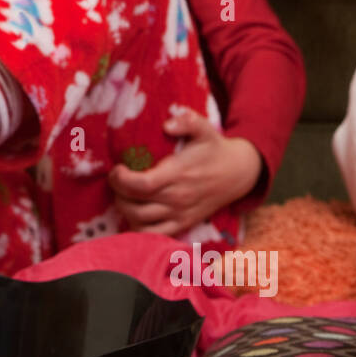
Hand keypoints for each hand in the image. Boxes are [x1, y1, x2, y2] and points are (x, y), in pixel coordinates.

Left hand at [107, 108, 262, 236]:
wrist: (238, 173)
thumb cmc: (214, 149)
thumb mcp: (204, 128)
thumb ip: (187, 122)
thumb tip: (167, 125)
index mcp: (179, 174)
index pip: (143, 185)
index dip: (121, 179)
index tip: (117, 168)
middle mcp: (178, 198)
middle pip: (135, 205)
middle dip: (117, 192)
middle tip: (117, 179)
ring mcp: (180, 214)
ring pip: (140, 222)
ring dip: (124, 209)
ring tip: (123, 193)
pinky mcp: (183, 224)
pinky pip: (154, 235)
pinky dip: (137, 228)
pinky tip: (134, 212)